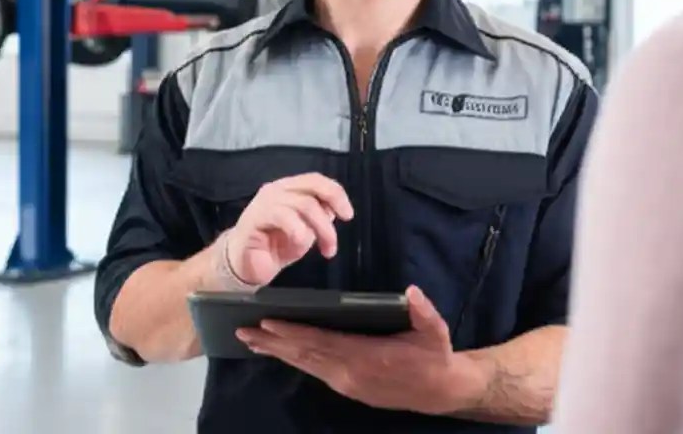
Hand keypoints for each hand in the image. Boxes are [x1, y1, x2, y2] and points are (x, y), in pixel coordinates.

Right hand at [226, 173, 353, 286]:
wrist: (245, 265)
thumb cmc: (273, 246)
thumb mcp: (305, 230)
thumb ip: (319, 217)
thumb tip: (335, 210)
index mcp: (289, 189)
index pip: (316, 180)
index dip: (336, 193)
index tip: (347, 214)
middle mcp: (277, 190)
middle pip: (313, 187)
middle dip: (331, 213)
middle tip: (334, 239)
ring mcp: (265, 202)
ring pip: (304, 204)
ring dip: (320, 229)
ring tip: (323, 249)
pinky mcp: (255, 217)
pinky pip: (284, 217)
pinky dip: (298, 232)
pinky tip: (299, 244)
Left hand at [236, 286, 483, 416]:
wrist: (440, 390)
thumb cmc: (434, 356)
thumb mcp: (435, 332)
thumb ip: (424, 312)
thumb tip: (413, 292)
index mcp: (366, 356)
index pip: (321, 342)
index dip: (293, 333)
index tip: (267, 323)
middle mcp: (349, 373)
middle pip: (304, 355)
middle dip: (273, 342)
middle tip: (242, 331)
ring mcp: (346, 383)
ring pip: (305, 365)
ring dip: (277, 352)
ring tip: (251, 340)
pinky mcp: (347, 387)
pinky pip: (313, 371)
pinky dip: (293, 359)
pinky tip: (279, 351)